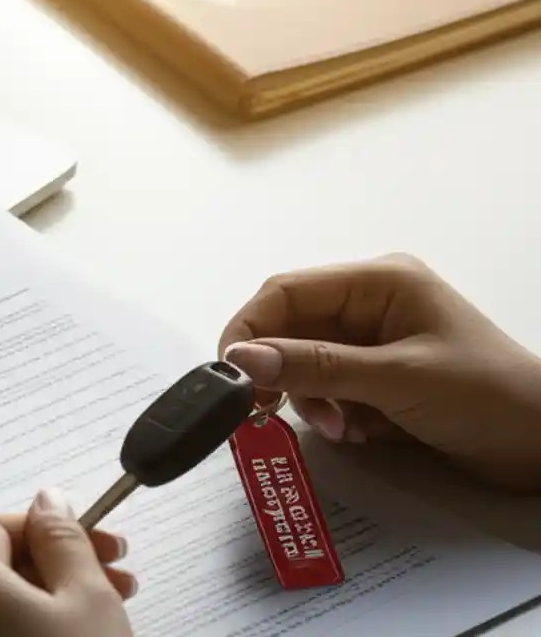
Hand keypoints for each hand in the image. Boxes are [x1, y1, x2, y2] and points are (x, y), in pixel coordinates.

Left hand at [0, 489, 136, 636]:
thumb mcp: (88, 599)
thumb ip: (65, 540)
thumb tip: (47, 498)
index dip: (46, 529)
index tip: (98, 545)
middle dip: (58, 566)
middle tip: (117, 579)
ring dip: (48, 599)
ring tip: (107, 611)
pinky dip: (27, 628)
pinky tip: (71, 635)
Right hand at [219, 254, 540, 490]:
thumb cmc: (485, 397)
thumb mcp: (395, 379)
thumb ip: (315, 367)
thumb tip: (240, 361)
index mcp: (378, 281)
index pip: (286, 293)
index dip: (249, 330)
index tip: (229, 377)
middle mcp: (370, 304)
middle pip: (290, 330)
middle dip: (283, 374)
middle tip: (269, 413)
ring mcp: (374, 341)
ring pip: (304, 365)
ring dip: (312, 401)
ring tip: (342, 430)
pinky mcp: (378, 378)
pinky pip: (329, 389)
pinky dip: (333, 413)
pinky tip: (361, 432)